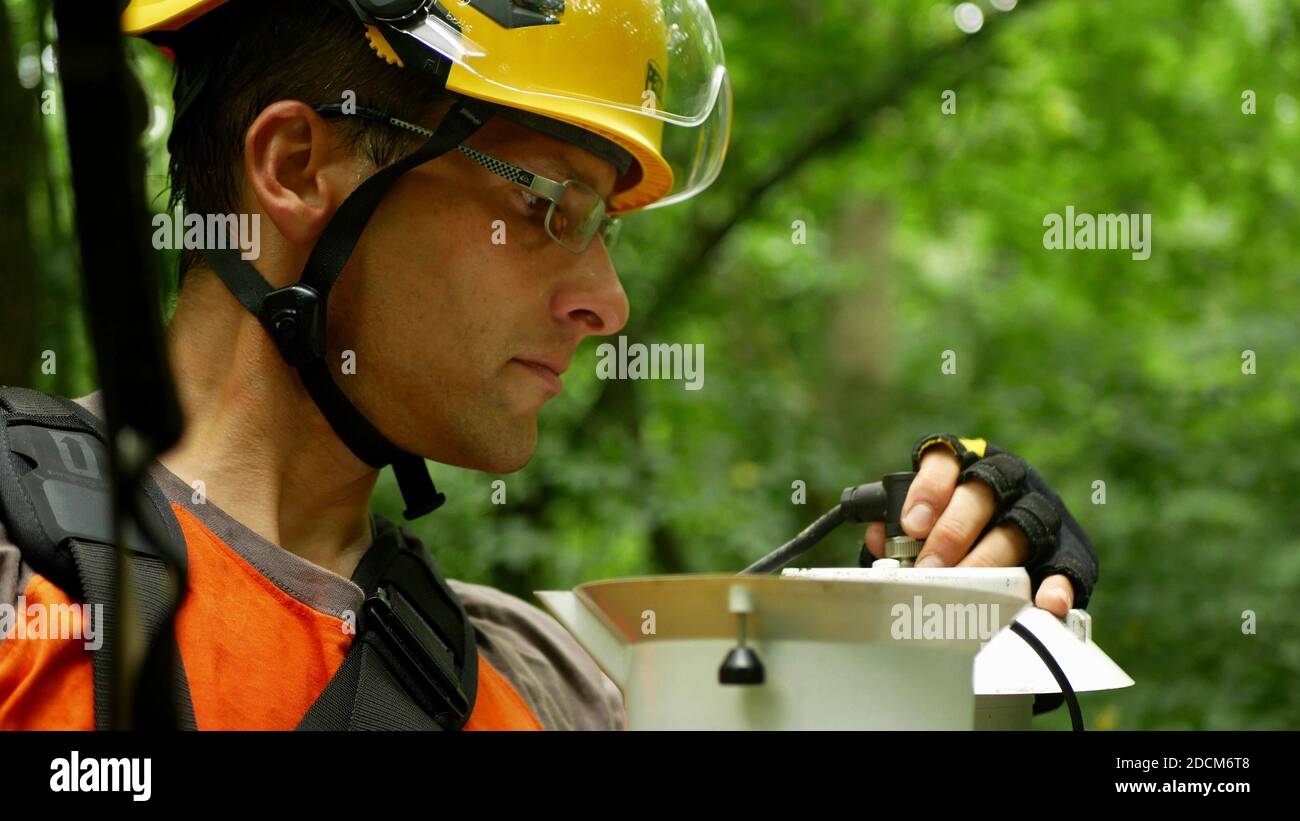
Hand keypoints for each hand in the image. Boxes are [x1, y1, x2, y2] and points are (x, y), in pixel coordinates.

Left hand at [864, 445, 1076, 616]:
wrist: (1002, 543)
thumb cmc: (949, 529)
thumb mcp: (921, 521)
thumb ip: (897, 528)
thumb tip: (877, 538)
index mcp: (963, 464)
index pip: (944, 461)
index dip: (928, 490)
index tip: (912, 524)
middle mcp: (1005, 479)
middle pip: (982, 494)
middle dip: (953, 532)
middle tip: (930, 566)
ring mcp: (1038, 510)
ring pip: (1020, 526)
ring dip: (991, 559)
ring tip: (969, 588)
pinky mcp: (1066, 545)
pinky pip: (1068, 563)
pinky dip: (1058, 583)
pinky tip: (1046, 602)